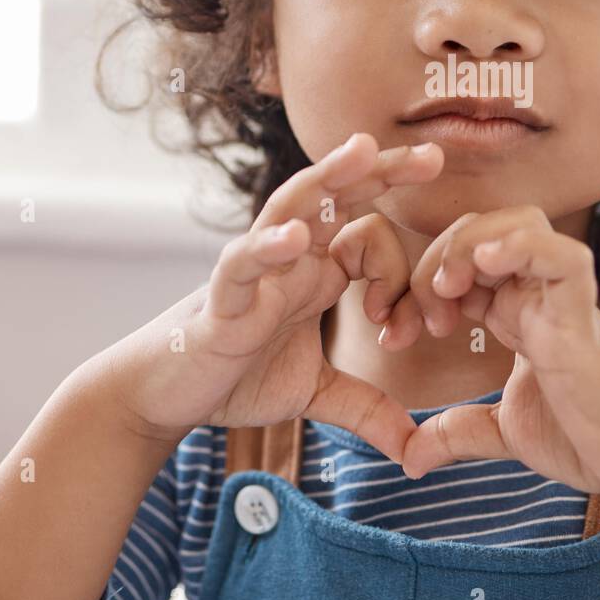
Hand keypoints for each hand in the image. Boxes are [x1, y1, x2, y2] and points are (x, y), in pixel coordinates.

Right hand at [110, 133, 441, 462]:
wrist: (165, 398)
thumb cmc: (236, 377)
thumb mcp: (315, 394)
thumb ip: (366, 410)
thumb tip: (414, 449)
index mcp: (317, 271)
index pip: (370, 236)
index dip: (399, 273)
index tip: (399, 328)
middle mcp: (290, 259)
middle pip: (339, 197)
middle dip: (384, 172)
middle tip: (434, 156)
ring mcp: (257, 272)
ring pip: (291, 208)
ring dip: (328, 178)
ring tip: (362, 150)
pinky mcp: (221, 300)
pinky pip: (242, 265)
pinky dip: (266, 249)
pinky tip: (293, 239)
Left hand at [397, 207, 599, 502]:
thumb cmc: (598, 441)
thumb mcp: (509, 435)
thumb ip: (461, 433)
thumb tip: (408, 456)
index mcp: (520, 312)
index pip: (461, 263)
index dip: (418, 284)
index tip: (393, 334)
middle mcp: (541, 295)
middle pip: (482, 229)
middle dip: (434, 258)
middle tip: (415, 318)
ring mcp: (565, 301)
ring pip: (521, 222)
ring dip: (472, 242)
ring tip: (449, 286)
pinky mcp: (586, 322)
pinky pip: (563, 259)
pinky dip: (523, 248)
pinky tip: (488, 265)